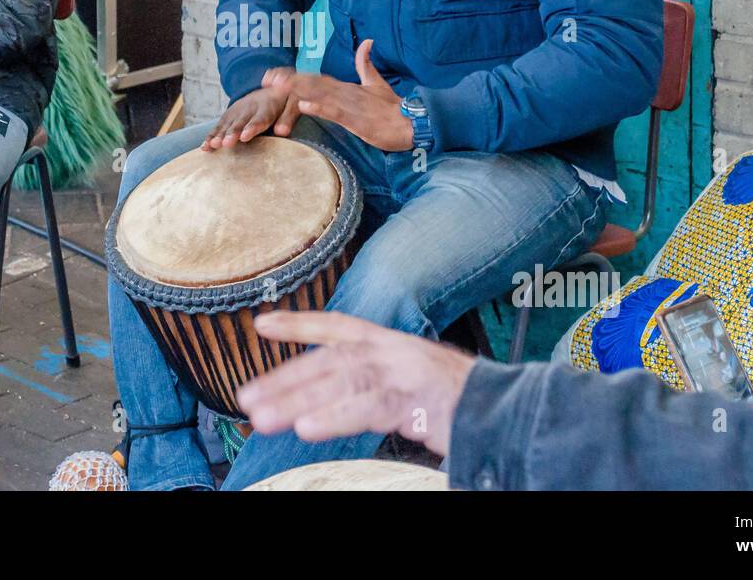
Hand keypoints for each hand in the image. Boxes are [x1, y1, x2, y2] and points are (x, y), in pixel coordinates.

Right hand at [203, 67, 299, 150]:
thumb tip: (282, 132)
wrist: (270, 87)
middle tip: (225, 143)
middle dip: (232, 133)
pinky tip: (205, 147)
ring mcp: (237, 111)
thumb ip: (287, 117)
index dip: (251, 127)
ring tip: (212, 146)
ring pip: (227, 124)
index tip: (244, 136)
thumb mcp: (292, 103)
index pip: (259, 118)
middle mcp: (248, 108)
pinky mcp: (229, 116)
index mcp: (266, 105)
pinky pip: (219, 126)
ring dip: (218, 135)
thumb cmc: (284, 100)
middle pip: (239, 122)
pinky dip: (211, 135)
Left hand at [237, 311, 475, 457]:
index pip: (336, 326)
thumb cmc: (457, 401)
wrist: (507, 409)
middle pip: (327, 360)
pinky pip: (367, 407)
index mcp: (389, 342)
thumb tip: (316, 402)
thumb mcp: (408, 382)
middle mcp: (392, 349)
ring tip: (263, 418)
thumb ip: (367, 385)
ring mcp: (404, 371)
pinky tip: (307, 429)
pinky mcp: (416, 400)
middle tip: (245, 400)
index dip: (299, 324)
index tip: (261, 324)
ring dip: (296, 400)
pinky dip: (335, 417)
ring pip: (339, 382)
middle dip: (283, 379)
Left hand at [264, 40, 412, 150]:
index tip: (273, 75)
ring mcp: (349, 105)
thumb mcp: (377, 84)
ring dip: (297, 90)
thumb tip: (366, 41)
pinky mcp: (356, 119)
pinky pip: (335, 112)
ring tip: (277, 87)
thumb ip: (367, 65)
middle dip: (288, 81)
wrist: (411, 122)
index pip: (315, 79)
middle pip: (312, 84)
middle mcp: (344, 92)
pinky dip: (319, 107)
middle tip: (266, 79)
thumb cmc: (392, 108)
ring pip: (319, 95)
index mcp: (345, 87)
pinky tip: (304, 104)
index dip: (293, 76)